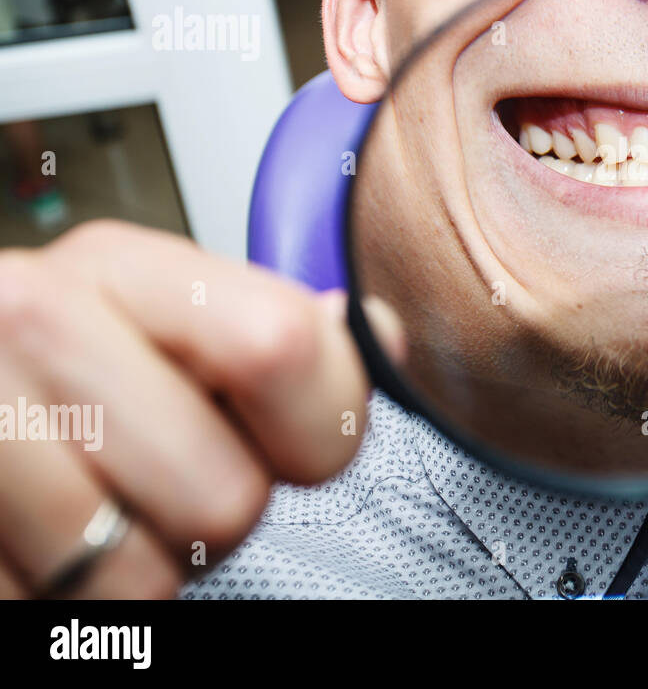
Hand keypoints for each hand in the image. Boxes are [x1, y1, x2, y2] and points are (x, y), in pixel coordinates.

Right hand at [0, 220, 396, 597]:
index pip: (285, 347)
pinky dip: (60, 601)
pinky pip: (53, 616)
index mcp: (119, 266)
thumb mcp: (164, 324)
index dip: (323, 425)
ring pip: (141, 580)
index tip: (297, 442)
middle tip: (162, 479)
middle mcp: (35, 322)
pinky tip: (40, 540)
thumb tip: (376, 331)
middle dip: (214, 515)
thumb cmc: (57, 374)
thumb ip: (280, 333)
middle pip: (227, 497)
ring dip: (135, 569)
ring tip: (95, 510)